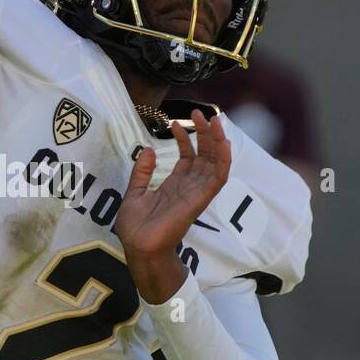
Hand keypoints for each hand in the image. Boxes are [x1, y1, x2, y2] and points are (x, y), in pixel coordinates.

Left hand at [116, 108, 230, 302]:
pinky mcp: (200, 200)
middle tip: (201, 112)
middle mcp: (189, 187)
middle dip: (205, 133)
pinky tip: (224, 142)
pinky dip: (223, 160)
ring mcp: (197, 193)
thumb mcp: (135, 192)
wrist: (139, 247)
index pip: (189, 157)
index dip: (186, 138)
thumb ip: (142, 172)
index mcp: (175, 186)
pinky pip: (217, 178)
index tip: (177, 121)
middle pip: (205, 156)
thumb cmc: (136, 227)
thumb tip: (149, 150)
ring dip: (217, 141)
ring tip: (214, 120)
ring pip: (215, 163)